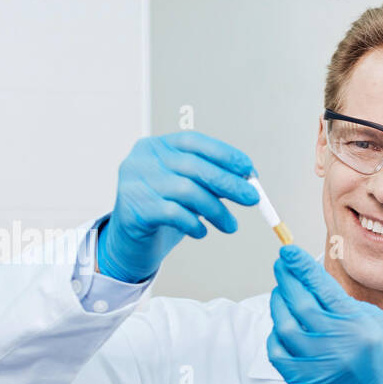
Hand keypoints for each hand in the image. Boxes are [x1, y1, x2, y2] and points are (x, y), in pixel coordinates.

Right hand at [97, 133, 259, 283]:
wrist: (130, 241)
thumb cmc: (164, 211)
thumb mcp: (188, 190)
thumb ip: (211, 180)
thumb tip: (248, 180)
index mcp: (157, 146)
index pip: (194, 142)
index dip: (225, 154)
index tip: (249, 170)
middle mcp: (143, 159)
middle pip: (194, 166)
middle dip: (228, 183)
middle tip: (252, 199)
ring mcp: (136, 182)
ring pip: (187, 191)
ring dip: (216, 210)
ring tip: (231, 226)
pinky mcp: (135, 208)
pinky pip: (174, 214)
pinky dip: (194, 224)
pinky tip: (201, 232)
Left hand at [267, 245, 382, 383]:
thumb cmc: (378, 358)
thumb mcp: (374, 321)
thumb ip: (344, 302)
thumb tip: (311, 279)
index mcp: (355, 324)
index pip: (322, 287)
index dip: (301, 266)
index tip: (287, 251)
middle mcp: (335, 342)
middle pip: (298, 301)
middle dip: (286, 277)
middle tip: (282, 265)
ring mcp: (315, 362)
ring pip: (283, 323)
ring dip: (278, 302)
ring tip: (282, 293)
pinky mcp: (301, 379)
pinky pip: (276, 349)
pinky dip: (276, 333)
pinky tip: (283, 325)